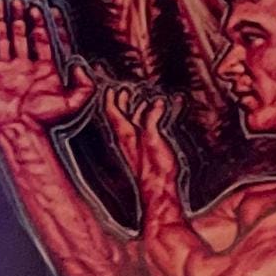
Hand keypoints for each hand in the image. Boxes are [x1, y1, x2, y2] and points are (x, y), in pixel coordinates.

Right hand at [0, 0, 95, 137]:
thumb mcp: (74, 102)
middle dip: (20, 16)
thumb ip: (84, 84)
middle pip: (21, 33)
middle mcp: (25, 64)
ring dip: (0, 19)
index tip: (43, 6)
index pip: (44, 38)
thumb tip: (81, 64)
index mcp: (45, 68)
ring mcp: (7, 68)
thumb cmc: (46, 120)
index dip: (44, 22)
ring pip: (2, 37)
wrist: (21, 131)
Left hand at [100, 81, 183, 198]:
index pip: (112, 110)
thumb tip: (156, 103)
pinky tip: (165, 111)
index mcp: (124, 133)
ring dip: (141, 107)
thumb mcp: (151, 138)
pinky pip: (151, 126)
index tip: (110, 87)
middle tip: (125, 89)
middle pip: (122, 114)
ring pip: (137, 120)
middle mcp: (129, 137)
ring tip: (147, 97)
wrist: (160, 189)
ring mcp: (139, 143)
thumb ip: (152, 119)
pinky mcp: (150, 148)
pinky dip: (156, 116)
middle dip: (123, 100)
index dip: (110, 97)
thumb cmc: (153, 167)